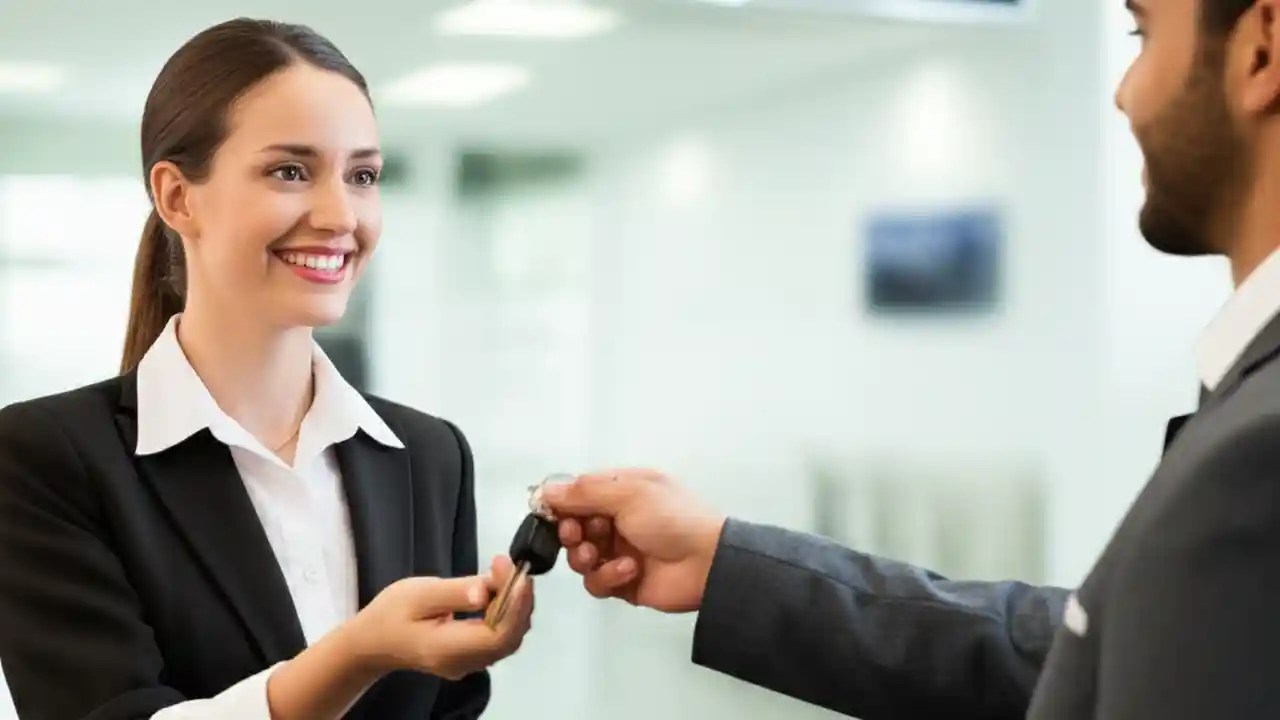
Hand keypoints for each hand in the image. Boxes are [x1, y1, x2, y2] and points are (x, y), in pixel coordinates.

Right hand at [344, 555, 533, 679]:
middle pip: (509, 638)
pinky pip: (499, 636)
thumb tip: (485, 592)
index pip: (498, 635)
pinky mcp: (471, 656)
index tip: (515, 572)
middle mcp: (464, 663)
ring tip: (507, 573)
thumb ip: (454, 593)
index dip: (515, 605)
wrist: (372, 642)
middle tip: (512, 566)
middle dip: (520, 600)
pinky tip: (500, 589)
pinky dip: (507, 612)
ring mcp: (469, 663)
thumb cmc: (390, 614)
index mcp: (448, 650)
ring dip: (516, 605)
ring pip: (509, 638)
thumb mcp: (417, 594)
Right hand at [541, 470, 725, 612]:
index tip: (549, 512)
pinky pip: (597, 582)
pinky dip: (608, 576)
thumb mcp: (628, 493)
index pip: (577, 494)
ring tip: (598, 554)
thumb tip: (546, 489)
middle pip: (573, 527)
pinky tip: (629, 570)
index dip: (560, 504)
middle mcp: (617, 520)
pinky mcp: (623, 582)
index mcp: (621, 491)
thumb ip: (584, 492)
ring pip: (579, 558)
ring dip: (584, 556)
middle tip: (575, 534)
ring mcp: (619, 552)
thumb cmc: (673, 518)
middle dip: (569, 531)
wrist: (709, 563)